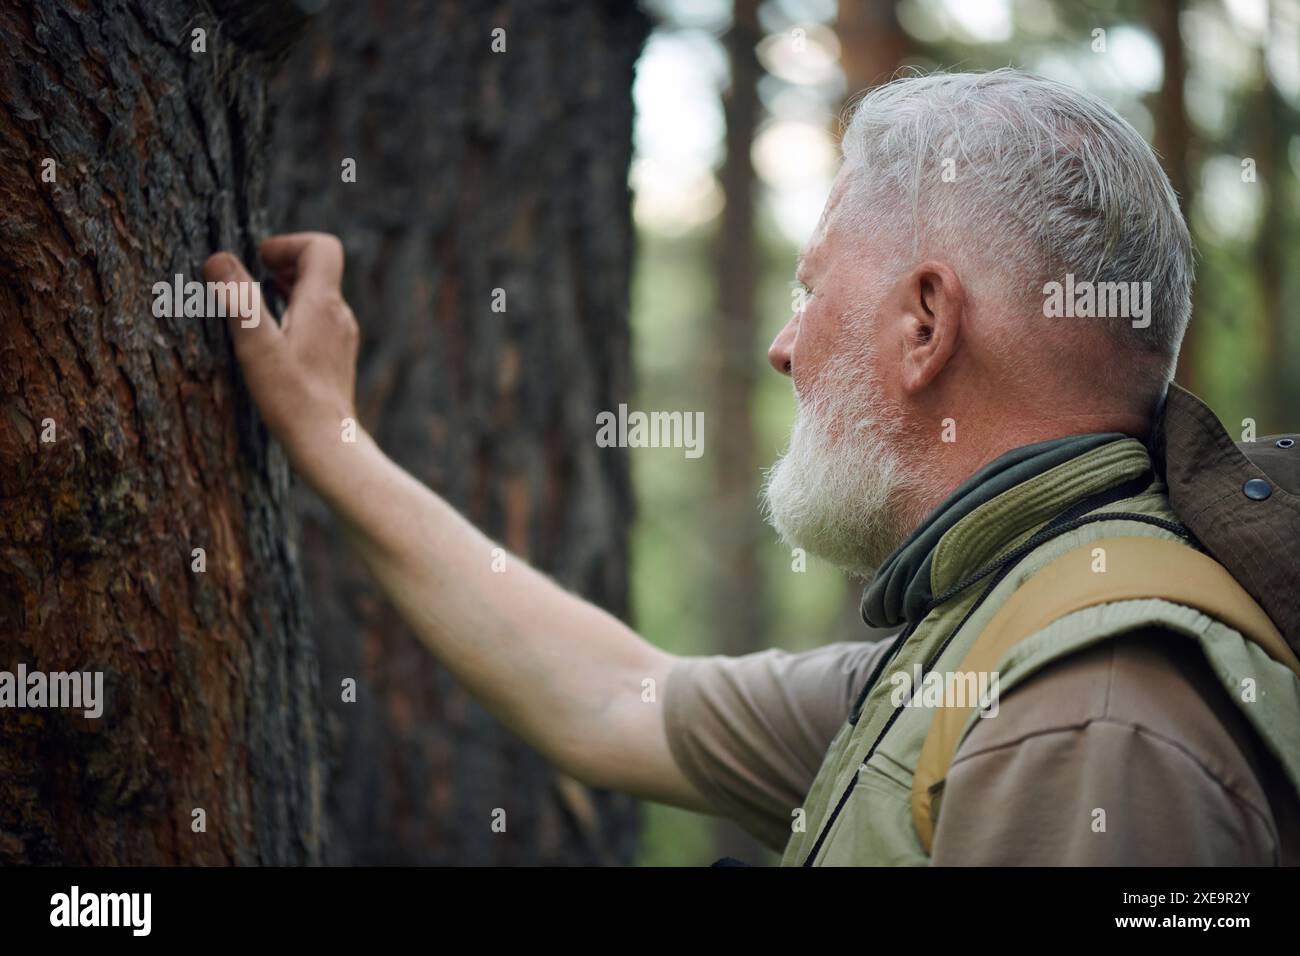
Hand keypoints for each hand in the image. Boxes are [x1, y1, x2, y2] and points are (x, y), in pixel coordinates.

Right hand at [204, 232, 360, 476]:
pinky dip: (294, 315)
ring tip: (255, 304)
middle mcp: (339, 316)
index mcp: (323, 304)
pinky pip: (317, 322)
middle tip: (249, 277)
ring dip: (287, 290)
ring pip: (317, 297)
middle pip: (319, 269)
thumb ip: (239, 299)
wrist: (328, 443)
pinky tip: (272, 339)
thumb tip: (218, 260)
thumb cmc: (292, 398)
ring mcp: (341, 338)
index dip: (288, 243)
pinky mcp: (336, 359)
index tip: (258, 258)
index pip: (322, 247)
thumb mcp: (257, 345)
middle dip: (282, 264)